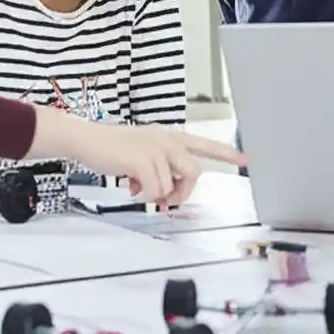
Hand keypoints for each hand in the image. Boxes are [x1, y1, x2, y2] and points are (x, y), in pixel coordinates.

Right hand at [26, 108, 248, 206]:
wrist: (87, 140)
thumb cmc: (112, 148)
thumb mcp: (142, 152)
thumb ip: (161, 167)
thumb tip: (169, 192)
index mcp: (169, 136)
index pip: (204, 144)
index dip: (226, 154)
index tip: (246, 160)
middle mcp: (167, 140)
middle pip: (194, 173)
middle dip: (182, 192)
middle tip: (164, 197)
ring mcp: (156, 148)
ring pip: (173, 185)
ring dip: (158, 194)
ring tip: (139, 188)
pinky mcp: (143, 160)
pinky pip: (156, 190)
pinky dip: (144, 196)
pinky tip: (130, 187)